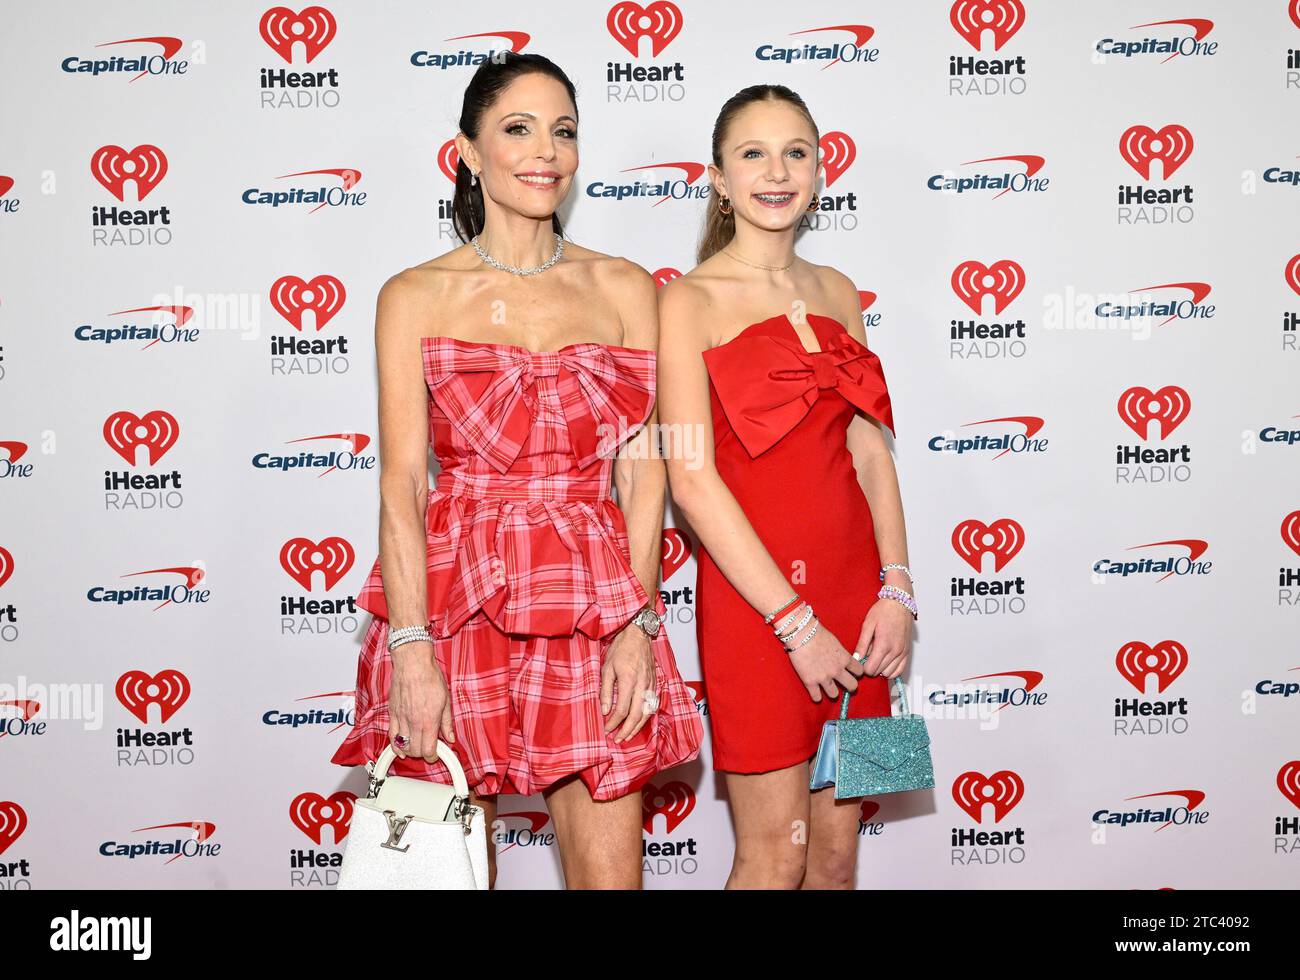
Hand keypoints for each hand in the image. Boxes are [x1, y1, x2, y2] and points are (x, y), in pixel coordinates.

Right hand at [387, 640, 454, 761]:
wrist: (413, 664)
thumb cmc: (429, 677)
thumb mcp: (446, 700)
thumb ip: (447, 722)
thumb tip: (450, 737)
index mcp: (429, 720)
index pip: (428, 750)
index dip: (433, 757)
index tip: (436, 755)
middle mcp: (414, 722)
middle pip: (415, 751)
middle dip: (422, 754)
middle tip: (428, 750)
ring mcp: (401, 719)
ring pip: (402, 746)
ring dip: (409, 751)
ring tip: (416, 748)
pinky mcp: (392, 714)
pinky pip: (391, 736)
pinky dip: (395, 745)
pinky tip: (399, 748)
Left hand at [600, 624, 655, 742]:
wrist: (638, 633)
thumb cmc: (621, 648)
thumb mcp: (607, 667)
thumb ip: (606, 690)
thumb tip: (604, 710)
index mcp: (629, 680)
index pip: (622, 710)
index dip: (613, 722)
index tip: (606, 729)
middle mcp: (643, 685)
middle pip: (636, 715)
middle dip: (626, 730)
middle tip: (617, 739)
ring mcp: (651, 684)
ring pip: (647, 712)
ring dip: (638, 727)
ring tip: (628, 735)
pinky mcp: (655, 683)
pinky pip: (653, 704)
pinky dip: (646, 717)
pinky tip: (640, 722)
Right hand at [786, 621, 865, 702]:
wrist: (800, 634)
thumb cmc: (817, 633)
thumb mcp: (835, 642)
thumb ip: (841, 654)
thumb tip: (842, 660)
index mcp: (845, 659)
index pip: (859, 671)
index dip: (856, 672)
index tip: (851, 672)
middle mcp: (837, 670)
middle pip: (852, 686)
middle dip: (849, 686)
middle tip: (843, 683)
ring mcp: (824, 678)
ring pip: (834, 695)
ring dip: (831, 692)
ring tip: (826, 687)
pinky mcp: (810, 682)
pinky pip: (817, 698)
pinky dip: (816, 696)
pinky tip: (815, 691)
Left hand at [854, 592, 913, 678]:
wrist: (900, 602)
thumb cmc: (884, 610)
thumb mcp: (868, 625)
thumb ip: (862, 644)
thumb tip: (856, 658)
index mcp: (884, 645)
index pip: (871, 669)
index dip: (862, 667)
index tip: (860, 660)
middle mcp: (895, 651)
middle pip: (879, 671)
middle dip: (870, 667)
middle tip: (866, 657)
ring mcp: (902, 652)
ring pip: (890, 673)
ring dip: (881, 669)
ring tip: (875, 658)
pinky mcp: (907, 651)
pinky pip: (900, 669)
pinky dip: (892, 670)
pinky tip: (885, 663)